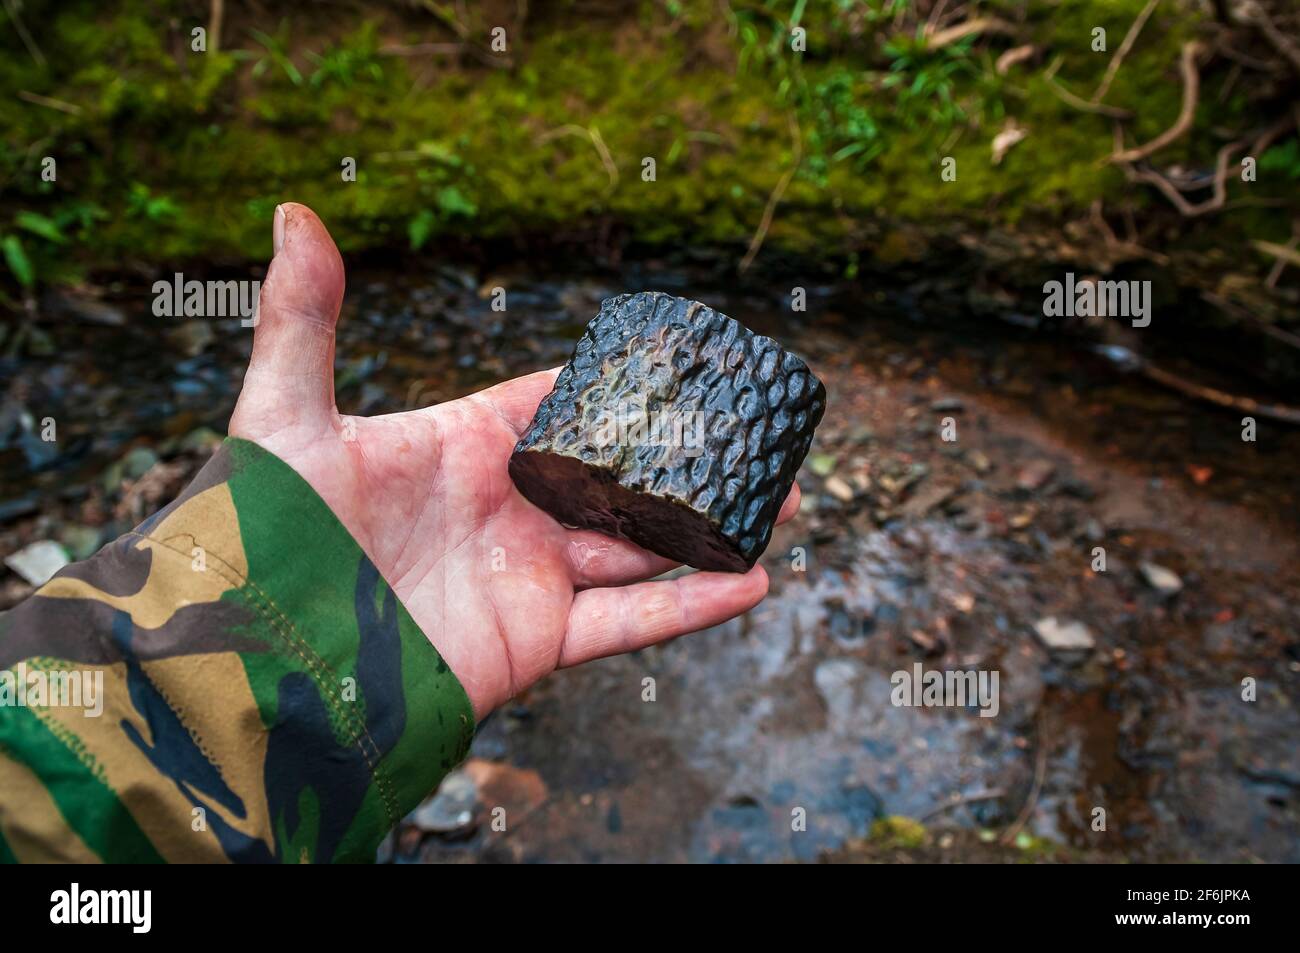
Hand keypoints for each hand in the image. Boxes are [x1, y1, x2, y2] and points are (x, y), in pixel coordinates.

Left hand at [230, 204, 799, 718]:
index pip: (559, 403)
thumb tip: (298, 212)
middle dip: (690, 459)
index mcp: (465, 446)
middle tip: (758, 436)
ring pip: (640, 546)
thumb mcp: (285, 415)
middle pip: (620, 475)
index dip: (621, 384)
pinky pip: (630, 622)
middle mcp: (508, 510)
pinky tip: (753, 582)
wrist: (260, 659)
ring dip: (711, 527)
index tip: (688, 361)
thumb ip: (305, 317)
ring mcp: (528, 576)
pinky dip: (692, 606)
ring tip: (781, 501)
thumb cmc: (266, 532)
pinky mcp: (538, 641)